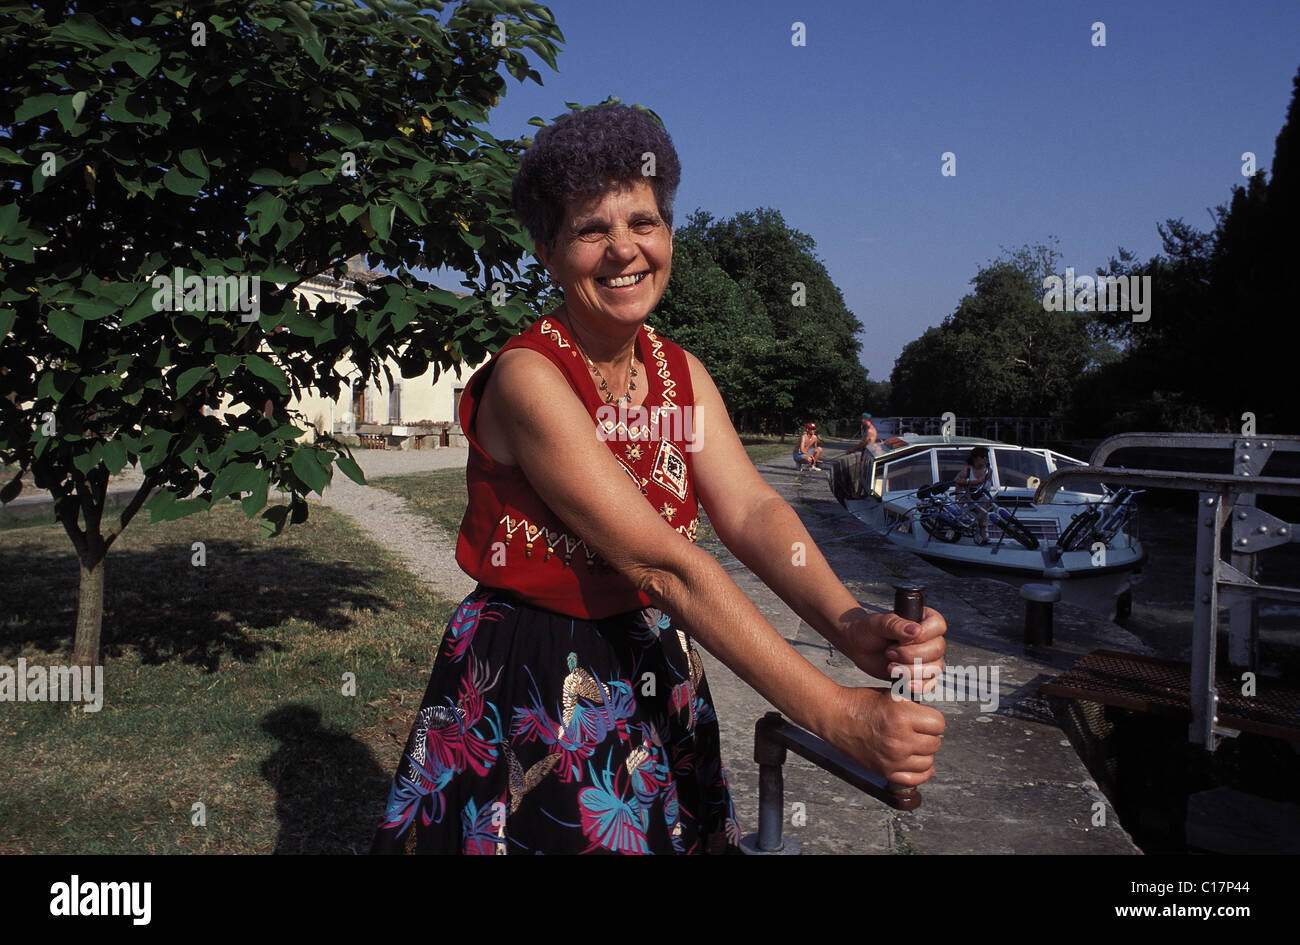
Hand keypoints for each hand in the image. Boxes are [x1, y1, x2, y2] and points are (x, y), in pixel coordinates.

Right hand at [825, 686, 944, 785]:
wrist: (834, 716)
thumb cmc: (859, 704)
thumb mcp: (891, 695)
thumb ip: (914, 706)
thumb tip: (932, 716)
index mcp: (902, 717)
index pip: (939, 724)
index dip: (934, 720)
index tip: (928, 719)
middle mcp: (899, 740)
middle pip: (935, 743)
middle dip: (930, 735)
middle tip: (920, 730)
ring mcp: (892, 758)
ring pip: (928, 761)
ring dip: (925, 753)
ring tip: (915, 744)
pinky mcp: (885, 771)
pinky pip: (915, 779)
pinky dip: (922, 773)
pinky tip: (921, 764)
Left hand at [835, 607, 946, 695]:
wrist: (858, 646)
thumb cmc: (868, 630)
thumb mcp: (878, 624)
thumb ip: (896, 625)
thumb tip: (916, 630)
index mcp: (923, 619)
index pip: (938, 626)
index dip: (924, 635)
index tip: (901, 640)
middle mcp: (930, 638)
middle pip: (937, 649)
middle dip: (912, 655)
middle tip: (889, 653)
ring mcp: (926, 657)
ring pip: (935, 668)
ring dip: (913, 671)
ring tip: (890, 668)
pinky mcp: (920, 674)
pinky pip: (929, 684)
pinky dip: (918, 686)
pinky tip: (904, 684)